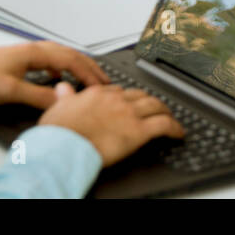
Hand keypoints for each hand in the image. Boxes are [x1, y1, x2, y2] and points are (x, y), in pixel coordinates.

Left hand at [0, 41, 109, 106]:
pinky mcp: (18, 61)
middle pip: (70, 54)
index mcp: (34, 52)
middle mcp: (32, 49)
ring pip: (60, 56)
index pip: (71, 59)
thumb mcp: (10, 92)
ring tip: (88, 77)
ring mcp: (25, 53)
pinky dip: (61, 67)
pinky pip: (48, 60)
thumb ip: (38, 96)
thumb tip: (63, 100)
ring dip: (76, 66)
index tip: (102, 85)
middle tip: (104, 80)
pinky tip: (57, 75)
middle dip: (89, 67)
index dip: (89, 73)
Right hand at [38, 83, 185, 166]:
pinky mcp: (139, 131)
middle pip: (140, 96)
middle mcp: (116, 100)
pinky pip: (163, 125)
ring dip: (165, 111)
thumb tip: (63, 88)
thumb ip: (65, 97)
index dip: (125, 97)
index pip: (117, 91)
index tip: (128, 102)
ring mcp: (129, 114)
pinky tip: (178, 132)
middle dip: (149, 101)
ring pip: (156, 106)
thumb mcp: (56, 109)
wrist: (63, 146)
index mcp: (97, 94)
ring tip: (169, 116)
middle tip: (154, 107)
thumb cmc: (58, 132)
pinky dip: (174, 128)